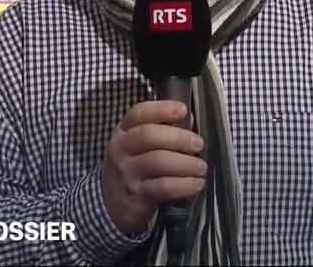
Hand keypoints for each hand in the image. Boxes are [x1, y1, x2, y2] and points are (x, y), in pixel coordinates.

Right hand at [101, 100, 205, 235]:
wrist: (111, 203)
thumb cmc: (133, 167)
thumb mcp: (139, 146)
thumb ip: (162, 130)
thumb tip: (189, 119)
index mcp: (124, 131)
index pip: (139, 113)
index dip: (162, 109)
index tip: (183, 110)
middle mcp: (121, 149)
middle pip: (149, 135)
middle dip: (179, 138)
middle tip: (198, 144)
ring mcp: (127, 172)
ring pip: (158, 161)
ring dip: (186, 163)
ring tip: (201, 167)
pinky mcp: (136, 195)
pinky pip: (163, 186)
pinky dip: (184, 185)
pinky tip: (196, 183)